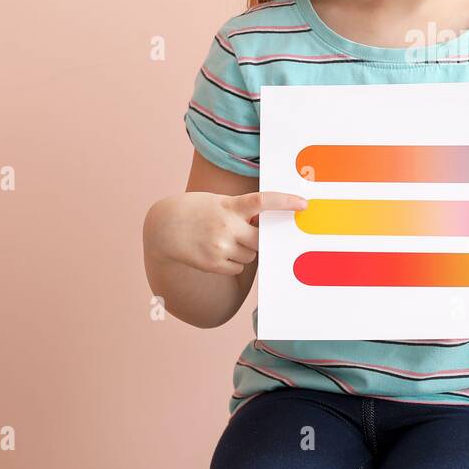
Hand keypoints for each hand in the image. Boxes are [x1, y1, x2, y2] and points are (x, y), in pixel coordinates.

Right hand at [149, 190, 307, 274]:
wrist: (164, 227)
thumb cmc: (196, 210)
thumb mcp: (219, 202)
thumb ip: (241, 212)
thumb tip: (264, 226)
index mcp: (230, 206)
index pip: (263, 201)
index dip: (285, 201)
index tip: (303, 204)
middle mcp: (227, 226)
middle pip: (260, 239)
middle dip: (259, 238)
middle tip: (247, 233)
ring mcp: (220, 247)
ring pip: (251, 254)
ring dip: (244, 249)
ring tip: (223, 240)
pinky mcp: (214, 264)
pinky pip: (238, 267)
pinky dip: (233, 262)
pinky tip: (216, 251)